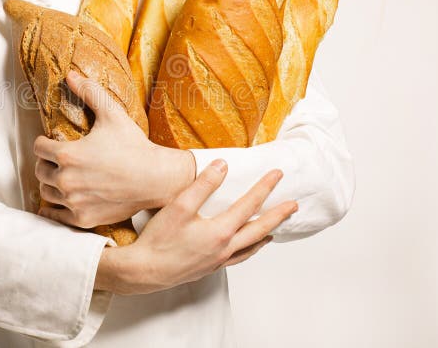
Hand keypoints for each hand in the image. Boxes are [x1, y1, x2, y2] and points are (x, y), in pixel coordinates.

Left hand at [35, 70, 193, 228]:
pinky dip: (56, 209)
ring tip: (64, 177)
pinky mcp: (83, 218)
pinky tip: (64, 199)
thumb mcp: (113, 114)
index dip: (44, 143)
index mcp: (67, 154)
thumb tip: (70, 75)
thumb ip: (90, 92)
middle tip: (59, 160)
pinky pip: (56, 216)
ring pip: (46, 193)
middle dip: (47, 163)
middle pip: (40, 171)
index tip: (52, 142)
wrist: (157, 179)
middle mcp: (65, 180)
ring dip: (51, 184)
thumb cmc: (134, 146)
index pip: (38, 148)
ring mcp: (73, 202)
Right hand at [95, 160, 297, 294]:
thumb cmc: (159, 240)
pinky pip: (239, 257)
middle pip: (259, 229)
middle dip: (277, 215)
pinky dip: (250, 249)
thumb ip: (203, 185)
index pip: (249, 204)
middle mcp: (224, 248)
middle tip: (293, 205)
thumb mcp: (179, 206)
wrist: (144, 271)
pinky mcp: (209, 267)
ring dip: (265, 234)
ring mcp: (218, 260)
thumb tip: (222, 166)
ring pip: (251, 247)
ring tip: (276, 228)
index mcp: (220, 231)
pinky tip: (246, 247)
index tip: (277, 174)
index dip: (265, 187)